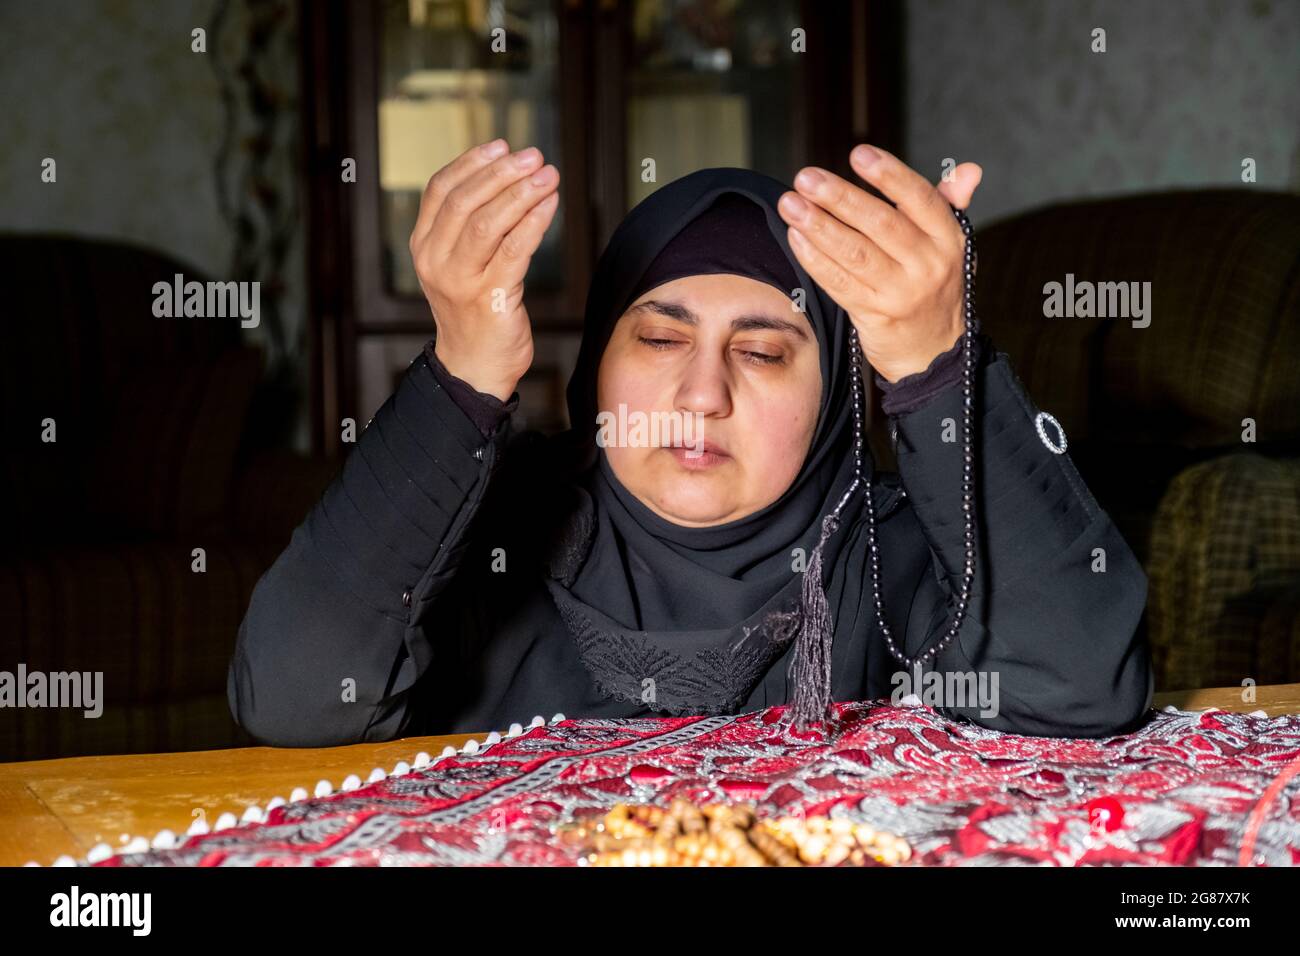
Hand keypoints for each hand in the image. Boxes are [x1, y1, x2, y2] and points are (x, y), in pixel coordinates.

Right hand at [409, 139, 560, 400]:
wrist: (474, 367)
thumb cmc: (473, 311)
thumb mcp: (457, 265)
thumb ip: (467, 227)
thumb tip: (501, 177)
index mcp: (423, 246)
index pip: (440, 190)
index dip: (472, 163)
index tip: (502, 146)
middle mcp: (436, 261)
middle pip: (465, 201)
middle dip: (502, 173)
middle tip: (534, 156)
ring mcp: (461, 281)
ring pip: (488, 222)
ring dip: (522, 193)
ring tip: (548, 175)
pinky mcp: (491, 298)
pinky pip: (514, 250)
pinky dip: (534, 222)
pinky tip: (550, 204)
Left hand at [777, 145, 982, 382]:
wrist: (931, 352)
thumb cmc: (932, 285)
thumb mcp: (948, 246)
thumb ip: (948, 204)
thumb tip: (968, 170)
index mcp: (950, 238)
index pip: (920, 199)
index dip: (889, 174)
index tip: (858, 153)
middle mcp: (929, 265)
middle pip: (880, 224)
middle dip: (839, 198)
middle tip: (805, 177)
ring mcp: (902, 293)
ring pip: (855, 254)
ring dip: (818, 226)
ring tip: (791, 204)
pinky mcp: (875, 316)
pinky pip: (839, 283)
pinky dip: (814, 259)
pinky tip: (796, 237)